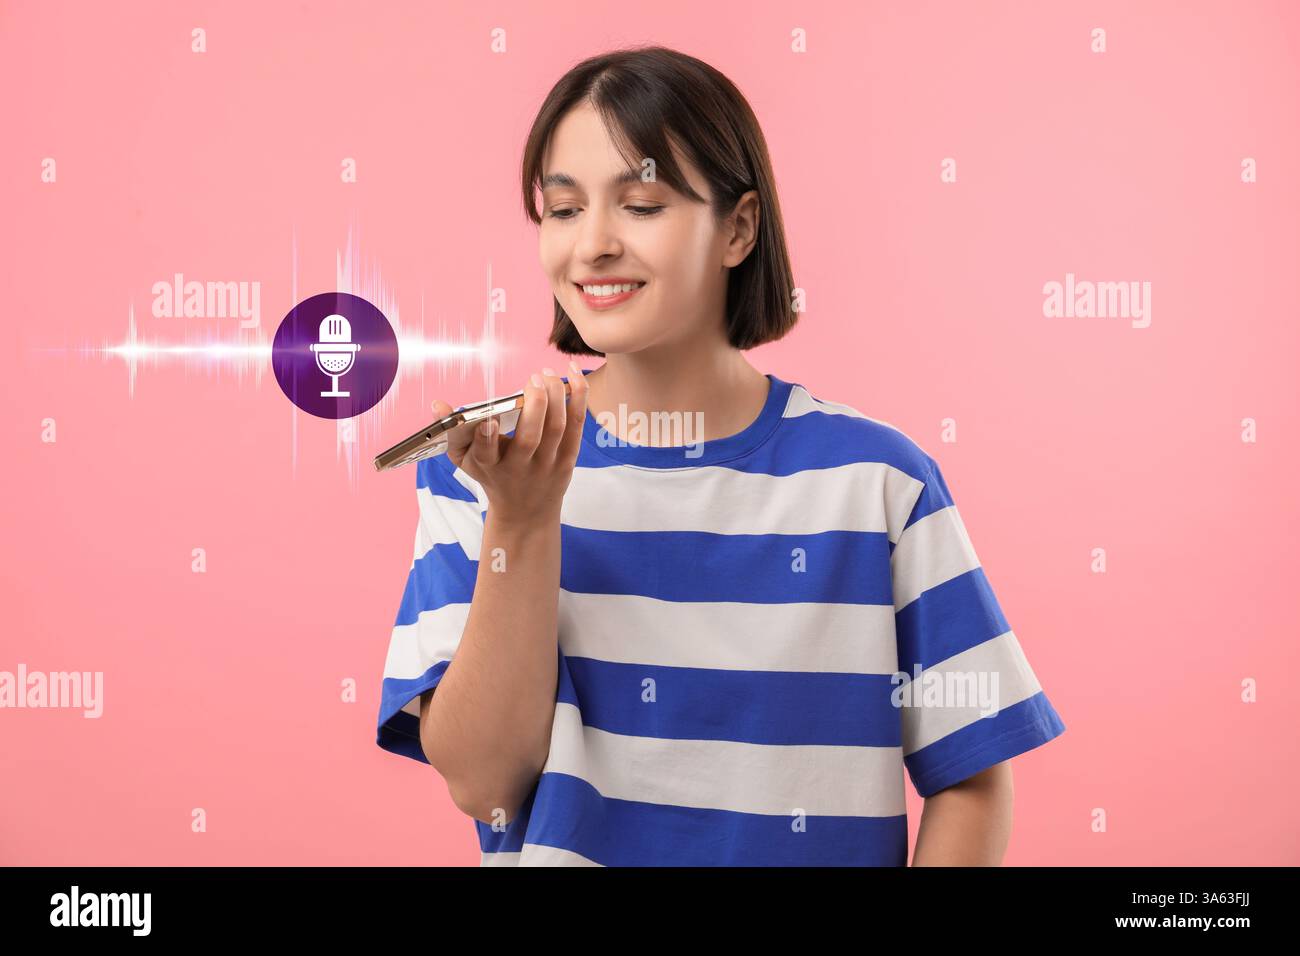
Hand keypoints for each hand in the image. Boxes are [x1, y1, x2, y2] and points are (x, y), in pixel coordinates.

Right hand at [430, 362, 588, 526]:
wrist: (525, 512)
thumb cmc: (493, 476)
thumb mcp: (467, 461)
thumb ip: (451, 433)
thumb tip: (438, 405)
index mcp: (490, 466)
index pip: (487, 453)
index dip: (487, 436)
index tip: (490, 417)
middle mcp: (520, 467)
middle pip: (530, 438)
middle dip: (534, 405)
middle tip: (533, 379)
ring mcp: (546, 465)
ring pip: (556, 428)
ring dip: (556, 396)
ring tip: (550, 374)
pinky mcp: (568, 460)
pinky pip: (576, 426)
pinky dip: (578, 398)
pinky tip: (576, 375)